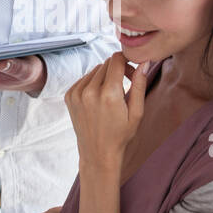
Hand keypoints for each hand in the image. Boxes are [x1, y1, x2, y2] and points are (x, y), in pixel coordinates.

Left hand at [65, 52, 150, 170]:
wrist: (98, 153)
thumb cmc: (120, 135)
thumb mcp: (136, 112)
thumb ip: (139, 85)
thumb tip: (144, 62)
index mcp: (109, 95)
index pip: (116, 60)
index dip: (127, 61)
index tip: (131, 71)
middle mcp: (90, 91)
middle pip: (106, 63)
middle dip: (118, 69)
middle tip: (124, 85)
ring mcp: (76, 93)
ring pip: (95, 70)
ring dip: (105, 77)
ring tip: (111, 95)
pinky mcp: (69, 96)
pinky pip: (84, 78)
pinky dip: (93, 83)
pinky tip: (99, 99)